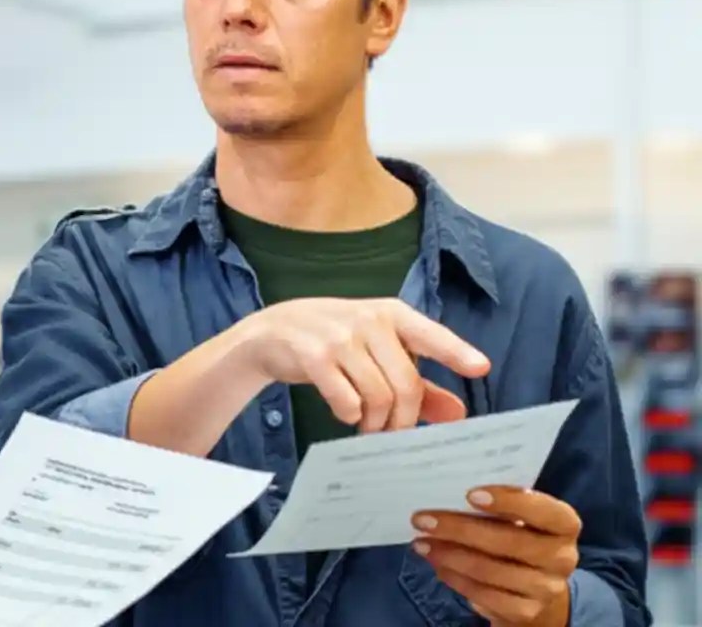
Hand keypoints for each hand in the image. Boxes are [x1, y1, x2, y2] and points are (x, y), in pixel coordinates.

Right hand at [242, 298, 490, 431]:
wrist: (270, 333)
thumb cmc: (333, 342)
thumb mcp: (375, 352)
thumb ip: (418, 382)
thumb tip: (457, 414)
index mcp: (391, 314)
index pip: (430, 334)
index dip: (456, 351)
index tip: (481, 367)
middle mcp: (369, 320)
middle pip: (406, 384)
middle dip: (403, 419)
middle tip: (393, 435)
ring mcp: (340, 337)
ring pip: (378, 396)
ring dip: (375, 423)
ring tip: (367, 427)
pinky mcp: (314, 356)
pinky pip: (346, 400)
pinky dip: (349, 415)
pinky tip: (344, 412)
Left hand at [412, 486, 581, 625]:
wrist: (537, 589)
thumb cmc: (520, 537)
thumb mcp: (520, 519)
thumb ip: (498, 506)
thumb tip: (446, 494)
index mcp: (564, 525)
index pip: (545, 511)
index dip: (510, 501)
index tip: (470, 494)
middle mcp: (562, 558)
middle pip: (509, 542)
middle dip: (460, 529)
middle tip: (422, 520)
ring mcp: (546, 589)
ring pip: (491, 571)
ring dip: (450, 555)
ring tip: (421, 543)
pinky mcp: (525, 612)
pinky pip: (484, 595)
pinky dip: (456, 579)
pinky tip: (438, 565)